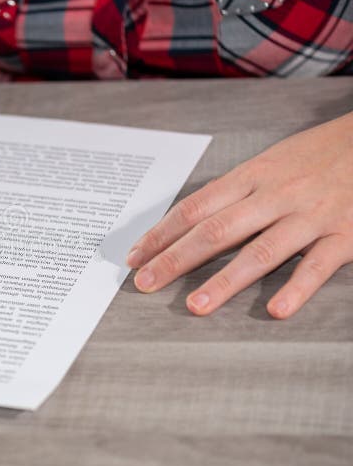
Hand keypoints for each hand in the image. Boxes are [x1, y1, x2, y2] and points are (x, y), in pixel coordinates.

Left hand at [127, 112, 352, 318]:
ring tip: (196, 306)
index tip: (135, 258)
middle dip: (176, 259)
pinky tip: (276, 310)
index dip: (161, 234)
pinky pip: (319, 265)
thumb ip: (234, 192)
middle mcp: (275, 196)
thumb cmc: (316, 154)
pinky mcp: (346, 234)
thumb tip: (188, 221)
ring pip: (262, 251)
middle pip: (216, 231)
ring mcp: (310, 216)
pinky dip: (297, 288)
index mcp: (251, 176)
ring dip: (226, 281)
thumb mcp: (270, 162)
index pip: (195, 208)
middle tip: (145, 284)